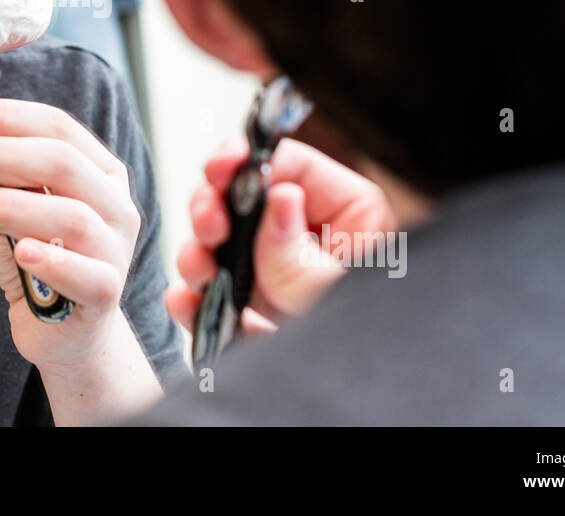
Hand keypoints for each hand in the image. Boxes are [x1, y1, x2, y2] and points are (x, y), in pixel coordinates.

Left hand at [0, 98, 142, 374]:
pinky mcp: (106, 294)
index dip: (5, 118)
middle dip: (0, 155)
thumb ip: (7, 178)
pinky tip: (20, 252)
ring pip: (71, 217)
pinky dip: (51, 260)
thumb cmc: (40, 256)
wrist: (65, 329)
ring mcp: (116, 250)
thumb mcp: (21, 208)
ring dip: (11, 205)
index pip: (58, 127)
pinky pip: (85, 275)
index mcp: (101, 171)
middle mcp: (117, 204)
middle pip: (63, 163)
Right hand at [165, 136, 396, 335]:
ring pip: (218, 242)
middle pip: (241, 196)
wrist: (367, 404)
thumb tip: (279, 197)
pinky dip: (192, 298)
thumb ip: (301, 251)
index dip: (246, 160)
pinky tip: (190, 301)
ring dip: (199, 254)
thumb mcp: (336, 292)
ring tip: (203, 270)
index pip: (287, 163)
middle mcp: (303, 236)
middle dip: (213, 207)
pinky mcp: (250, 308)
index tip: (220, 171)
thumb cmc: (374, 338)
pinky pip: (210, 293)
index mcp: (344, 212)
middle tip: (210, 226)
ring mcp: (273, 273)